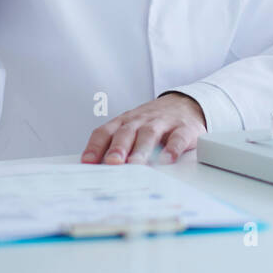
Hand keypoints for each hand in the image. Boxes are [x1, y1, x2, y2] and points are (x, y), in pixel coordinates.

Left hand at [80, 92, 206, 164]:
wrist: (184, 103)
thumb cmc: (152, 121)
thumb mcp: (132, 127)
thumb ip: (115, 144)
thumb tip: (96, 168)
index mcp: (125, 121)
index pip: (105, 132)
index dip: (95, 146)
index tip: (87, 162)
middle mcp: (141, 121)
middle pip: (126, 133)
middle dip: (117, 148)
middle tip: (112, 162)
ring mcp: (162, 123)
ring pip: (149, 135)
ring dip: (140, 150)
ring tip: (135, 164)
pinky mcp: (183, 129)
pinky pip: (177, 138)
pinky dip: (172, 149)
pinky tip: (167, 160)